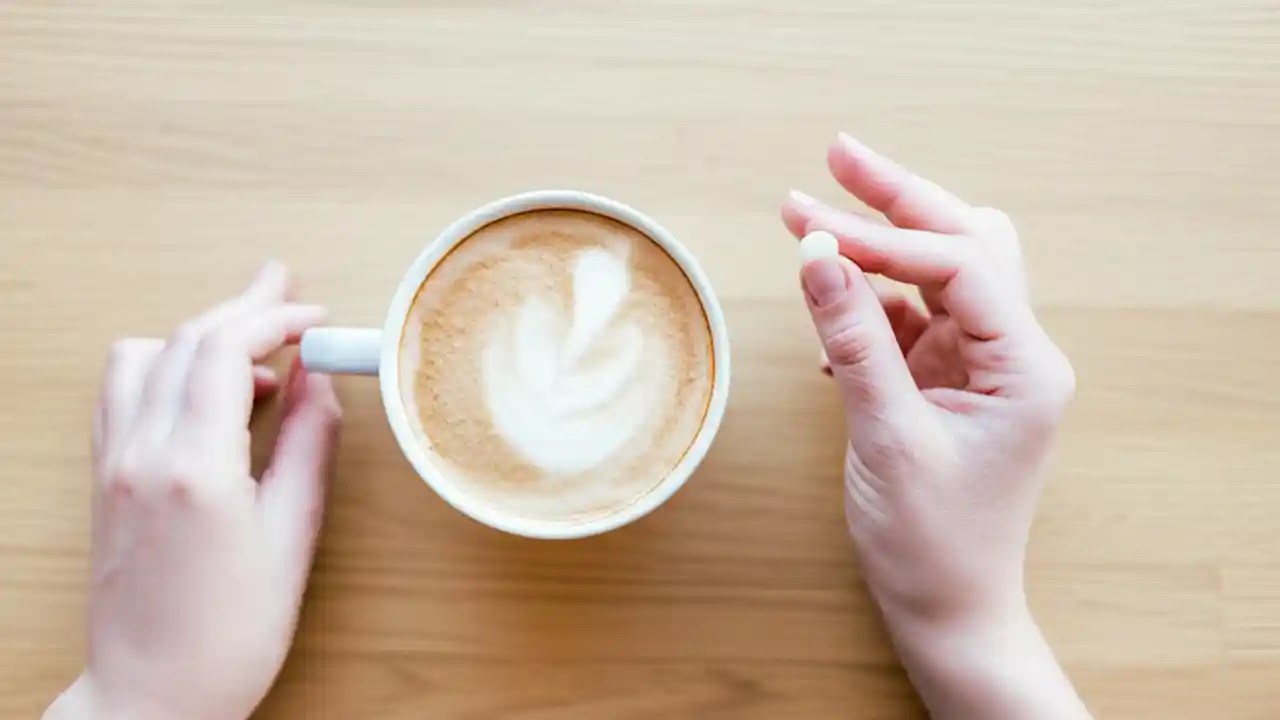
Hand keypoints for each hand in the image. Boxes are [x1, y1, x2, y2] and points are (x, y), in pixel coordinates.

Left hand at [45, 263, 341, 719]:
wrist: (153, 693)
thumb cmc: (229, 634)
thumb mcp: (293, 535)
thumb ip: (308, 444)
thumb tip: (318, 381)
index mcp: (193, 466)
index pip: (225, 349)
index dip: (276, 318)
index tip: (315, 318)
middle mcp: (140, 452)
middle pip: (183, 339)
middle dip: (243, 306)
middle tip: (287, 288)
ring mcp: (113, 463)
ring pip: (143, 356)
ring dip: (198, 335)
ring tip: (252, 351)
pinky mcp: (104, 478)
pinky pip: (121, 392)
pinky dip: (162, 367)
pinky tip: (201, 387)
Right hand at [783, 134, 1087, 717]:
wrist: (947, 609)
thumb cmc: (932, 542)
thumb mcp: (886, 435)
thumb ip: (854, 338)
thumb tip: (815, 252)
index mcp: (1024, 366)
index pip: (958, 266)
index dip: (882, 238)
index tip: (810, 227)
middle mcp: (1013, 353)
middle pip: (962, 242)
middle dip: (897, 200)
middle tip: (835, 157)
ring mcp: (981, 364)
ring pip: (937, 272)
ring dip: (879, 242)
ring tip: (810, 214)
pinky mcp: (948, 380)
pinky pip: (910, 317)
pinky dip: (869, 301)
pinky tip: (827, 305)